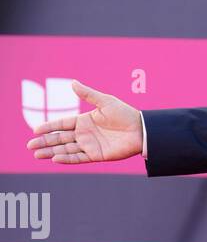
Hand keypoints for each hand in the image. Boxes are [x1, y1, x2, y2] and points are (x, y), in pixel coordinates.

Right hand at [26, 80, 142, 163]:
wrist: (141, 130)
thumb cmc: (125, 114)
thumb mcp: (105, 101)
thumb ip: (88, 94)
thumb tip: (72, 82)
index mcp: (84, 120)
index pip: (62, 124)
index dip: (49, 127)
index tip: (35, 130)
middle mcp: (84, 134)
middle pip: (60, 138)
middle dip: (45, 142)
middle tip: (30, 146)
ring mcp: (90, 145)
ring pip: (66, 149)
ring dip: (51, 152)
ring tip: (37, 155)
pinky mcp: (97, 155)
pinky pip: (79, 158)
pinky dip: (67, 158)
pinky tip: (55, 158)